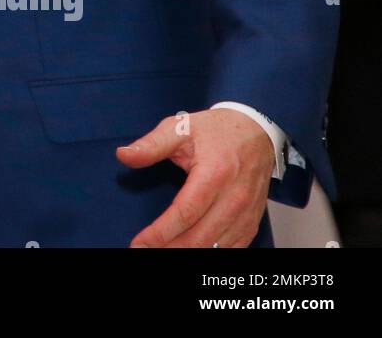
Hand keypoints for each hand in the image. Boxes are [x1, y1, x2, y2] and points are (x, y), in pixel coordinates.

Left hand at [118, 109, 273, 246]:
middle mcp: (234, 198)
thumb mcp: (180, 128)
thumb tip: (123, 155)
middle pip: (200, 236)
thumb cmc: (217, 130)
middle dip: (170, 248)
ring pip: (217, 246)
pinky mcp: (252, 221)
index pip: (185, 212)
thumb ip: (151, 144)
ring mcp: (246, 212)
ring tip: (163, 253)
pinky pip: (234, 248)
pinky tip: (192, 252)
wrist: (257, 131)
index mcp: (215, 174)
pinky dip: (212, 254)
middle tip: (145, 253)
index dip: (160, 232)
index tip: (139, 244)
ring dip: (189, 253)